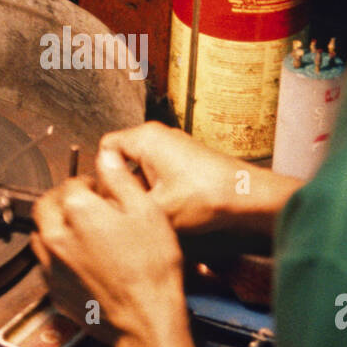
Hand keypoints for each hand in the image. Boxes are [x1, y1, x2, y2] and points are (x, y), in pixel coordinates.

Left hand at [30, 150, 186, 346]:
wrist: (146, 319)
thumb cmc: (151, 269)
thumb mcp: (147, 211)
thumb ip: (120, 180)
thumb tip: (106, 158)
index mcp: (78, 211)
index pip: (72, 183)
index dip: (89, 183)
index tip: (100, 190)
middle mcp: (56, 236)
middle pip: (46, 205)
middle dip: (63, 200)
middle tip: (84, 205)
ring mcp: (51, 265)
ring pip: (40, 234)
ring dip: (55, 226)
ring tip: (80, 230)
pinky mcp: (54, 289)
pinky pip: (46, 263)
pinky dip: (57, 255)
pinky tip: (80, 259)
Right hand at [98, 121, 285, 234]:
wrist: (246, 197)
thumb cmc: (207, 197)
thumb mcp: (154, 207)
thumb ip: (121, 205)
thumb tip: (100, 210)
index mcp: (144, 138)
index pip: (104, 150)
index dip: (102, 176)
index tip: (110, 197)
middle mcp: (158, 135)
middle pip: (121, 159)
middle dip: (123, 185)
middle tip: (130, 208)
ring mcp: (173, 145)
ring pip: (140, 168)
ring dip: (141, 189)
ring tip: (150, 211)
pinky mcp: (185, 158)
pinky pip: (158, 171)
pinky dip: (157, 189)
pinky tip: (166, 209)